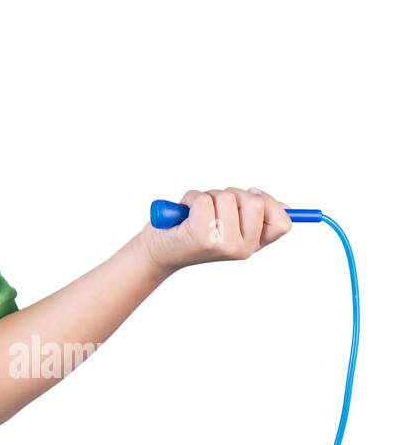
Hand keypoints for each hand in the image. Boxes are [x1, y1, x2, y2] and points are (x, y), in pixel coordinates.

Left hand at [138, 187, 293, 275]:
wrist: (157, 251)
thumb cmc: (191, 231)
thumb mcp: (228, 225)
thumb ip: (253, 218)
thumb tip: (286, 206)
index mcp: (252, 245)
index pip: (282, 223)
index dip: (270, 202)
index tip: (251, 196)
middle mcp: (241, 248)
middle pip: (255, 201)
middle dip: (232, 193)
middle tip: (214, 205)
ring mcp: (223, 244)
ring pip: (228, 197)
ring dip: (208, 195)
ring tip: (195, 212)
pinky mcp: (201, 236)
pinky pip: (204, 200)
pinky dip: (191, 198)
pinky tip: (183, 213)